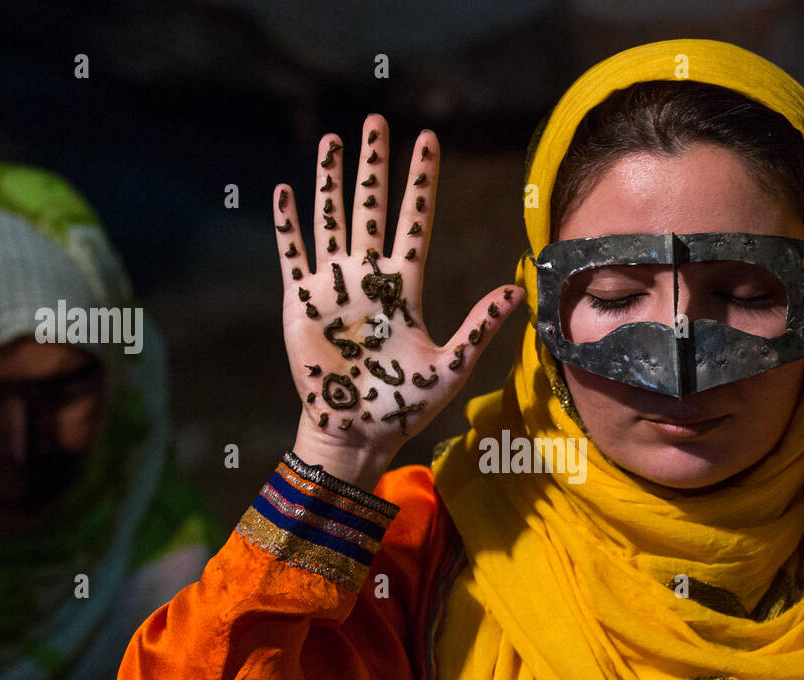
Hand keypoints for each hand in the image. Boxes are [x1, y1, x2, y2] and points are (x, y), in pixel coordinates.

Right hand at [273, 114, 523, 477]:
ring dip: (331, 182)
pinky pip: (293, 254)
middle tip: (377, 122)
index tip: (427, 141)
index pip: (414, 221)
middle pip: (371, 208)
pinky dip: (288, 225)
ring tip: (334, 142)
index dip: (420, 182)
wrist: (357, 433)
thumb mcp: (450, 364)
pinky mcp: (301, 303)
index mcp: (404, 287)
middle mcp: (368, 278)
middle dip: (374, 166)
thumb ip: (479, 325)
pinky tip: (287, 192)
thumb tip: (517, 290)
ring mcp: (333, 287)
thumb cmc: (405, 405)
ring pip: (332, 220)